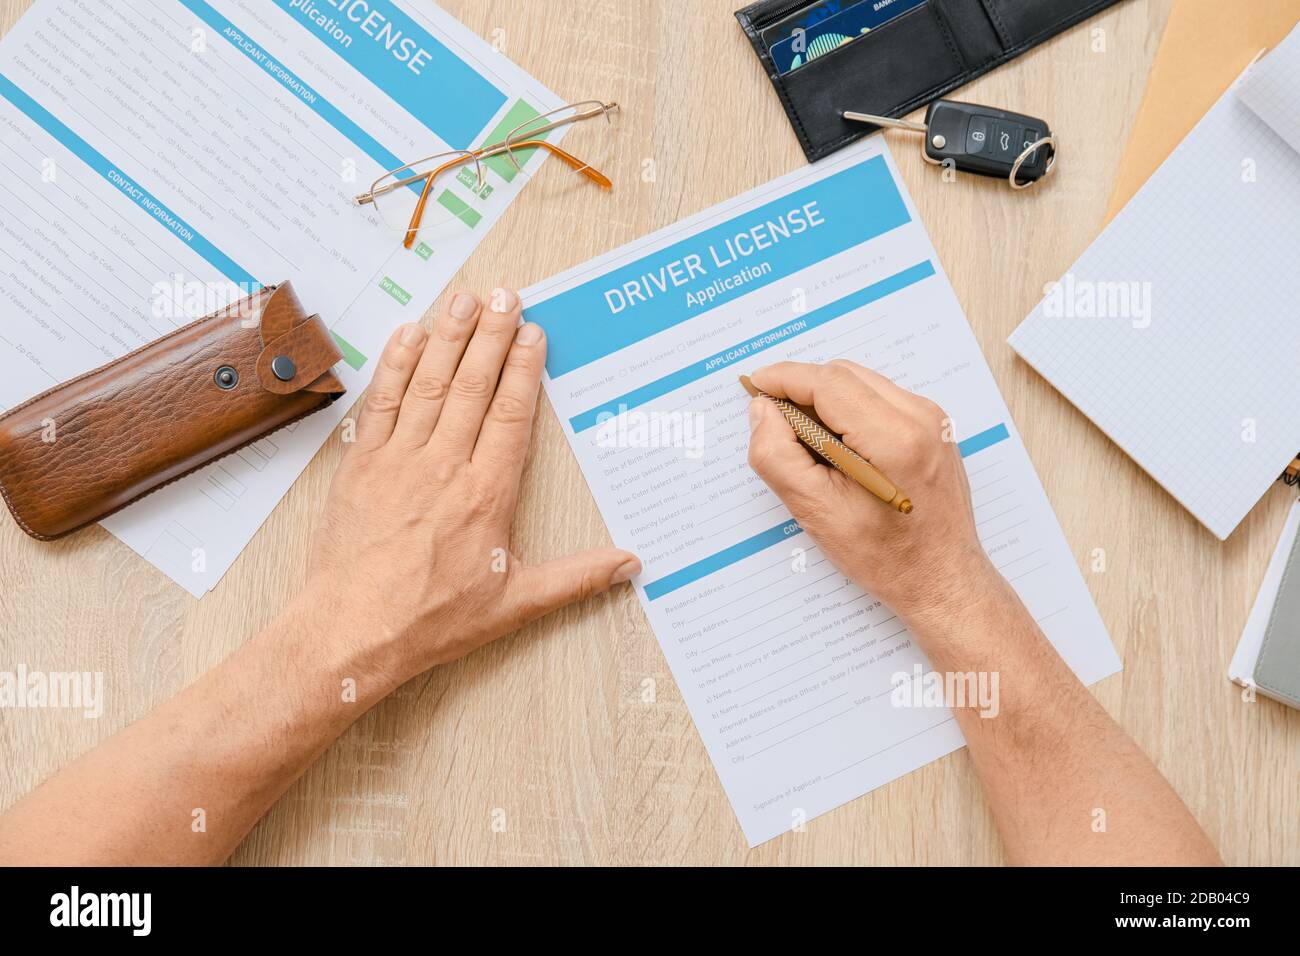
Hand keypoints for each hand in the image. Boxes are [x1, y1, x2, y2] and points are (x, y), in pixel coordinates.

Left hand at [301, 287, 639, 684]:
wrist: (352, 633)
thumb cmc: (431, 621)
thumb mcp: (515, 605)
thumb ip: (577, 578)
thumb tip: (630, 564)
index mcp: (485, 495)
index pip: (509, 415)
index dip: (523, 368)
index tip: (533, 333)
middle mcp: (443, 467)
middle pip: (472, 385)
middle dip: (491, 335)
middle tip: (506, 295)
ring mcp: (397, 461)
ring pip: (428, 384)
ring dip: (447, 336)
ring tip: (464, 298)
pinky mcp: (360, 466)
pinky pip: (380, 403)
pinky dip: (395, 365)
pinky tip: (408, 335)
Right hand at [745, 360, 1001, 630]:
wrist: (943, 580)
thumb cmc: (886, 558)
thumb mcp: (817, 512)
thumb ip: (778, 456)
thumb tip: (763, 411)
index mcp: (895, 439)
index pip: (828, 383)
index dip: (784, 378)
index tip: (753, 385)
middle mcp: (922, 419)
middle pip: (844, 375)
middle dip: (802, 387)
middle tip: (771, 418)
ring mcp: (934, 421)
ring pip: (862, 383)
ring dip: (825, 398)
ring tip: (803, 438)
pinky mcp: (934, 428)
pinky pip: (881, 399)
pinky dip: (849, 409)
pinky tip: (836, 445)